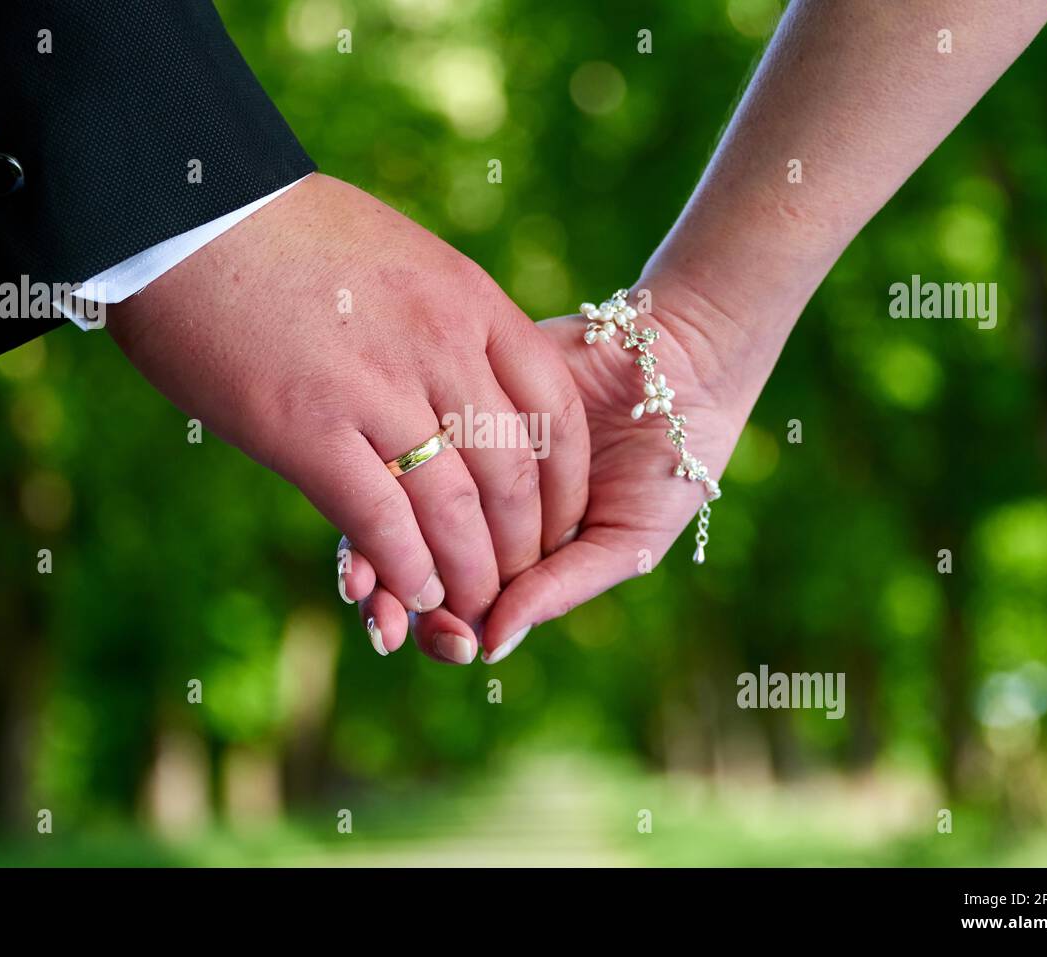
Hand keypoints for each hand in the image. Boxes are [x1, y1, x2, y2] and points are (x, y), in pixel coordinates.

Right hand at [108, 173, 588, 659]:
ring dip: (469, 573)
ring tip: (467, 608)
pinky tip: (414, 593)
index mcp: (468, 300)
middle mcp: (439, 346)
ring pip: (455, 509)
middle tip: (514, 584)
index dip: (567, 482)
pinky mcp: (307, 428)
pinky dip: (406, 568)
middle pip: (513, 473)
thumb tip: (463, 377)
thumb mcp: (398, 258)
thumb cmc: (284, 231)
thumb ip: (443, 322)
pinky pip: (382, 519)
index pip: (555, 410)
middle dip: (522, 545)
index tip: (560, 522)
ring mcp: (377, 388)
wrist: (186, 207)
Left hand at [343, 271, 759, 662]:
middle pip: (411, 564)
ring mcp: (458, 454)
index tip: (452, 646)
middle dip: (391, 603)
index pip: (460, 605)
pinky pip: (405, 438)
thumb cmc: (669, 465)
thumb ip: (560, 589)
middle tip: (389, 628)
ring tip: (361, 580)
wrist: (686, 365)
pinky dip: (386, 470)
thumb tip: (490, 645)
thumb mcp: (627, 541)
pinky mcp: (452, 395)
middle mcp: (475, 509)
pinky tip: (381, 496)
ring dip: (370, 549)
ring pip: (393, 507)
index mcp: (514, 554)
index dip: (442, 632)